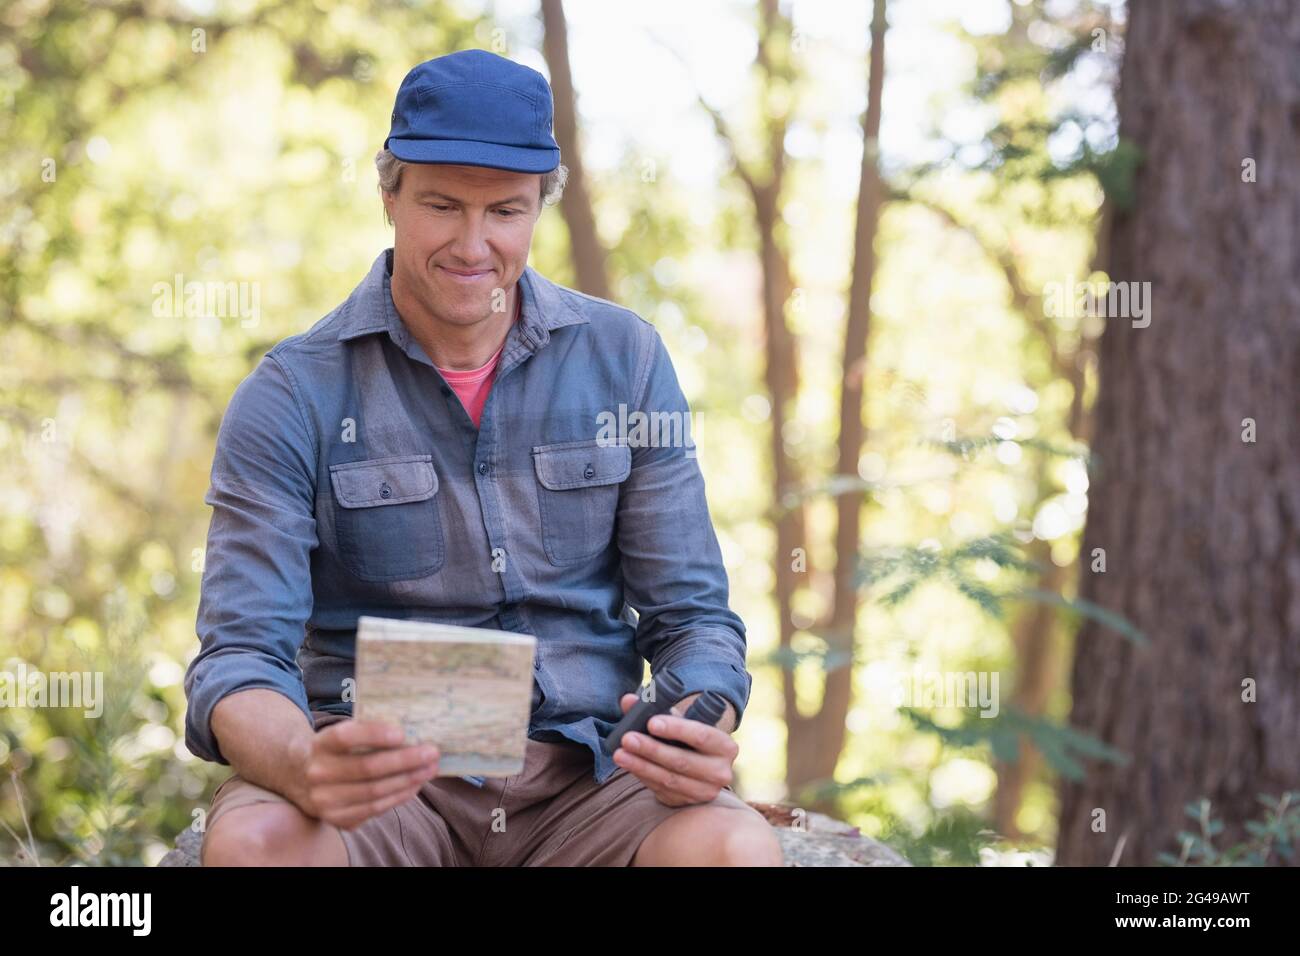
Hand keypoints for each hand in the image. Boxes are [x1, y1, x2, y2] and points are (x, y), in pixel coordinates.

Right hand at [290, 719, 439, 830]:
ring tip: (430, 769)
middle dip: (405, 760)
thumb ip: (369, 731)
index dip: (373, 734)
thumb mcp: (343, 734)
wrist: (301, 777)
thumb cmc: (337, 750)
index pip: (345, 737)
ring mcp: (324, 800)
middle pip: (367, 768)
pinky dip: (398, 797)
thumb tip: (414, 727)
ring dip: (408, 780)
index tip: (402, 733)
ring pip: (374, 792)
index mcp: (320, 744)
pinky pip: (374, 809)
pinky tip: (415, 785)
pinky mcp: (336, 818)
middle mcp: (318, 773)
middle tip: (432, 752)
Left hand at [611, 693, 738, 806]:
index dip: (676, 729)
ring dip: (641, 765)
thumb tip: (628, 700)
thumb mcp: (681, 722)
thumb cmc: (688, 739)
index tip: (651, 722)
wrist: (699, 767)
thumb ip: (655, 709)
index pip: (701, 736)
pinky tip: (629, 765)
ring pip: (669, 779)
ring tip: (620, 754)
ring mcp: (704, 792)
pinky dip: (642, 776)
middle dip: (652, 749)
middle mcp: (720, 773)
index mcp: (725, 747)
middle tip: (627, 738)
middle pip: (682, 761)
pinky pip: (661, 789)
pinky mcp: (686, 802)